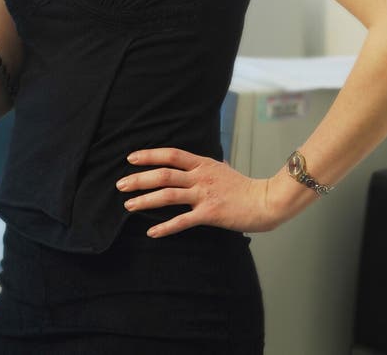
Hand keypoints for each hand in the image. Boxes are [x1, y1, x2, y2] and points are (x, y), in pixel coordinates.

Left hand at [116, 147, 281, 237]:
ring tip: (128, 205)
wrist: (265, 201)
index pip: (171, 154)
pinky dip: (165, 227)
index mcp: (203, 164)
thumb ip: (212, 166)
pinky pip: (182, 221)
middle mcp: (200, 177)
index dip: (149, 155)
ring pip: (168, 194)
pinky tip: (151, 231)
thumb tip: (209, 163)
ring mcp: (204, 194)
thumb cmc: (246, 187)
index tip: (131, 158)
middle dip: (139, 179)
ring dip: (145, 200)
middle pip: (164, 174)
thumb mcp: (225, 169)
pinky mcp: (209, 214)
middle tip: (120, 184)